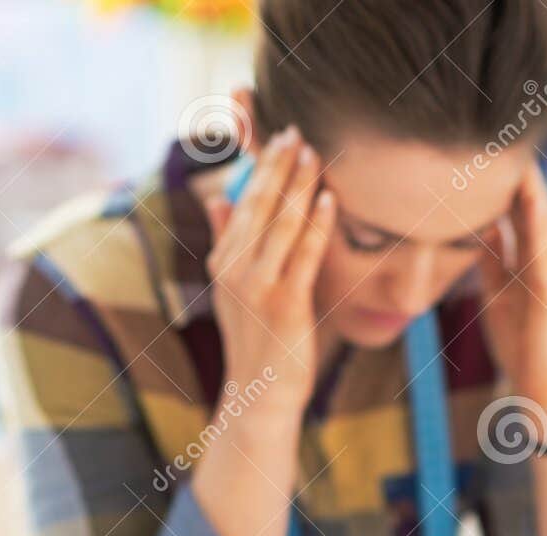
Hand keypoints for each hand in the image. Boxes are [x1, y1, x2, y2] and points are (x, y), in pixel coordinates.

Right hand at [204, 126, 335, 414]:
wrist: (258, 396)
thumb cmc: (255, 340)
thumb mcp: (233, 289)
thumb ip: (227, 241)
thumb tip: (217, 198)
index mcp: (223, 260)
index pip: (240, 201)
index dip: (259, 165)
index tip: (278, 135)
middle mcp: (234, 269)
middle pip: (257, 204)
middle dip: (278, 165)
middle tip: (297, 130)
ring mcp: (257, 287)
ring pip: (280, 223)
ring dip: (299, 185)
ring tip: (315, 153)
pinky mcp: (284, 305)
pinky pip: (303, 255)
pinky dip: (316, 224)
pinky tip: (329, 199)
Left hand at [477, 161, 546, 423]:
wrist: (539, 382)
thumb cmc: (520, 341)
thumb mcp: (496, 292)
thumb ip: (491, 260)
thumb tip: (480, 228)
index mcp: (533, 258)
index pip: (519, 209)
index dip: (504, 180)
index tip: (485, 147)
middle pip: (533, 207)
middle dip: (520, 174)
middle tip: (504, 132)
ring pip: (543, 222)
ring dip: (531, 189)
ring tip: (518, 155)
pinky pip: (546, 251)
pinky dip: (538, 226)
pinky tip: (528, 203)